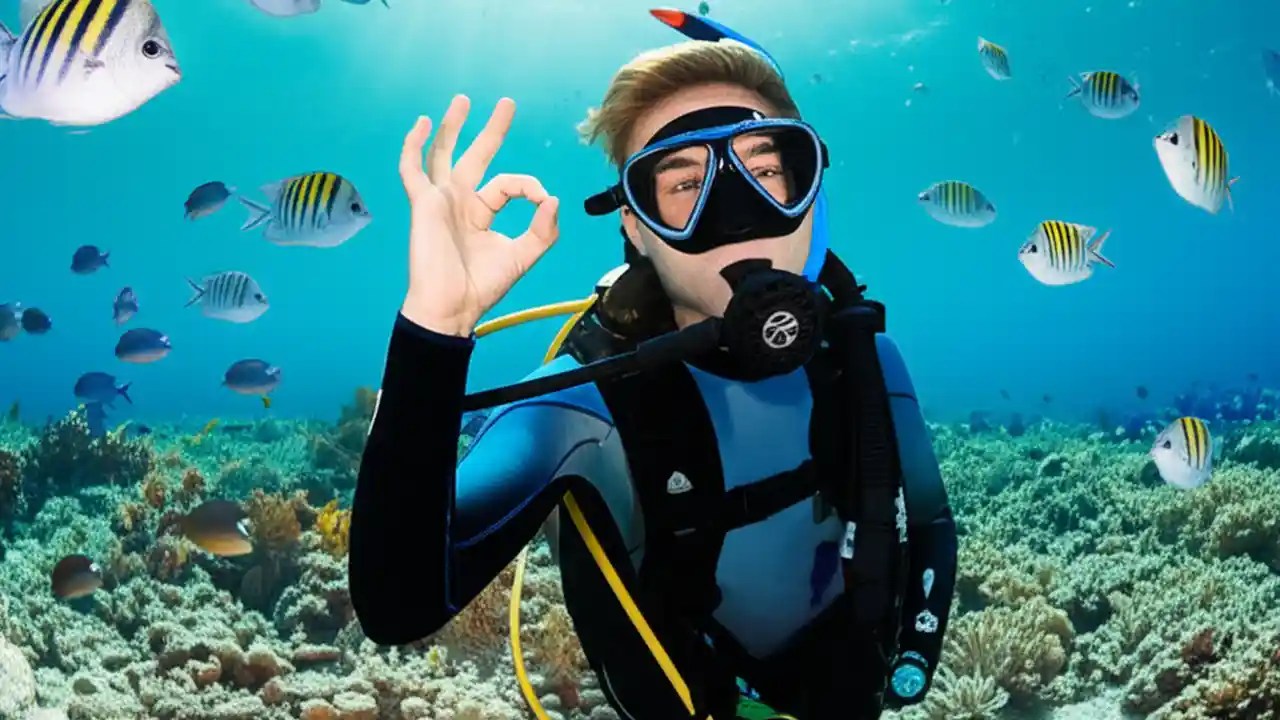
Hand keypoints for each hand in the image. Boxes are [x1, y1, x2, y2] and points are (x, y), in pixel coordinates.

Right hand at [398, 95, 560, 336]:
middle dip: (492, 130)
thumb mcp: (522, 256)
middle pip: (476, 156)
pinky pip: (413, 170)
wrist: (452, 306)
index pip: (508, 184)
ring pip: (444, 153)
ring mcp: (440, 200)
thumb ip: (543, 230)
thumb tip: (552, 198)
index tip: (542, 201)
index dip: (528, 186)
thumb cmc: (482, 286)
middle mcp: (460, 202)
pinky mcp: (424, 204)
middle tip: (507, 103)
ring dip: (453, 126)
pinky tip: (422, 124)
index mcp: (482, 212)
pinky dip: (414, 146)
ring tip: (463, 100)